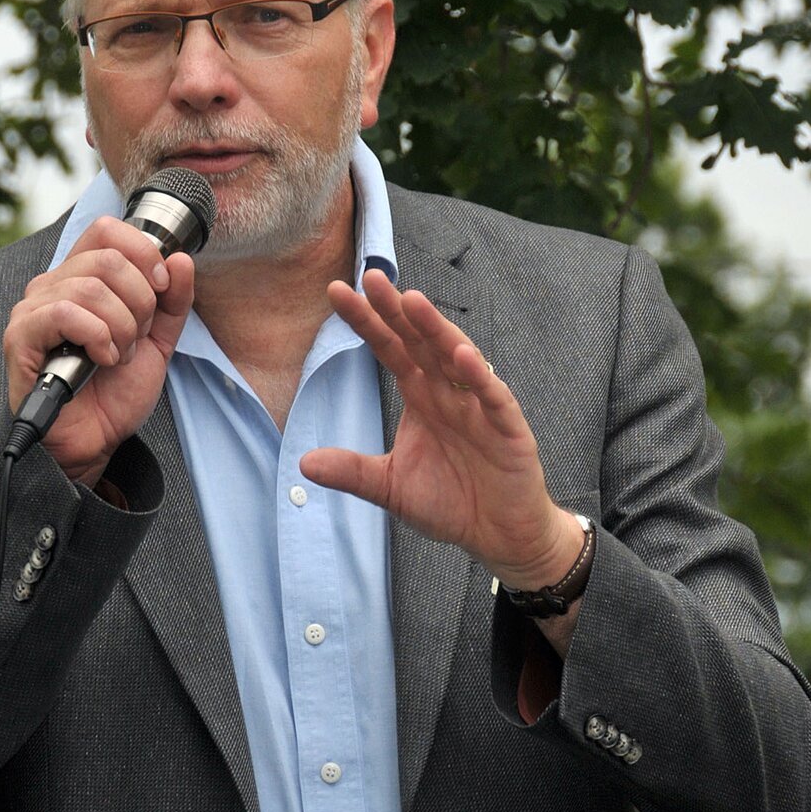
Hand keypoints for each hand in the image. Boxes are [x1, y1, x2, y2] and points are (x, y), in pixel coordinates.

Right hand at [3, 217, 195, 485]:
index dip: (143, 252)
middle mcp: (52, 285)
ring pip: (91, 288)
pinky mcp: (22, 337)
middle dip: (140, 303)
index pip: (107, 230)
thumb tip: (180, 260)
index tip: (160, 289)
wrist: (96, 440)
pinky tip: (102, 360)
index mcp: (81, 277)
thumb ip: (173, 301)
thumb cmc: (115, 392)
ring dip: (121, 328)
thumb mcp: (158, 341)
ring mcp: (33, 309)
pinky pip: (66, 313)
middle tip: (136, 338)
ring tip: (117, 357)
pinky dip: (98, 337)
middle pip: (107, 258)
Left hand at [300, 271, 582, 582]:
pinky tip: (462, 356)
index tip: (336, 292)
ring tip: (413, 302)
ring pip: (456, 358)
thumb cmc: (451, 503)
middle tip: (371, 276)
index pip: (389, 349)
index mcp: (421, 397)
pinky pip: (493, 397)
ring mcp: (479, 406)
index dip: (365, 322)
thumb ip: (353, 472)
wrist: (499, 534)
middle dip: (396, 310)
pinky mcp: (508, 429)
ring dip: (436, 330)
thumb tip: (303, 462)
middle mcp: (449, 392)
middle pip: (420, 342)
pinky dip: (480, 378)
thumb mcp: (391, 488)